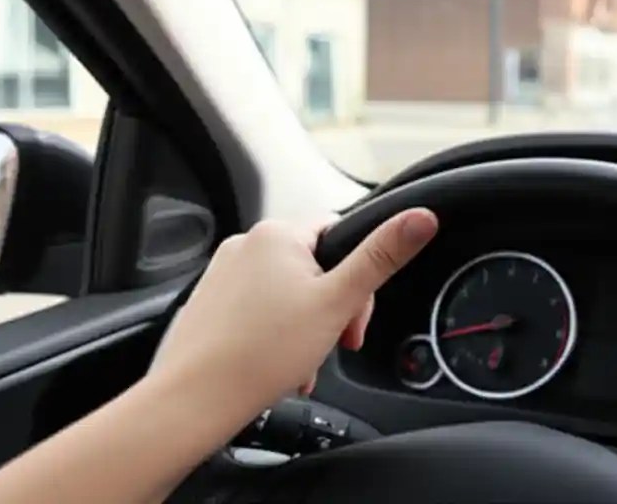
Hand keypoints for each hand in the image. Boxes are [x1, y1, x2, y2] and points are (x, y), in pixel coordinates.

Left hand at [152, 208, 438, 412]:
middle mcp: (246, 244)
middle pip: (315, 267)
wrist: (195, 399)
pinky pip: (259, 310)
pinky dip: (276, 335)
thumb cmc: (261, 353)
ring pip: (288, 293)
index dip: (358, 277)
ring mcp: (224, 274)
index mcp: (279, 233)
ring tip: (302, 362)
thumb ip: (382, 257)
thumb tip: (421, 217)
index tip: (355, 315)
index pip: (341, 234)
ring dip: (306, 327)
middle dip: (332, 309)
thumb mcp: (338, 303)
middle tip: (334, 343)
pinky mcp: (211, 302)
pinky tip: (279, 365)